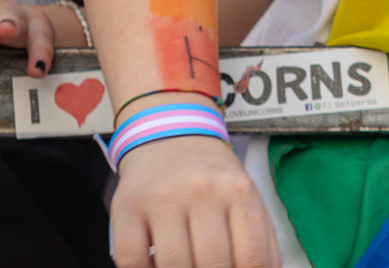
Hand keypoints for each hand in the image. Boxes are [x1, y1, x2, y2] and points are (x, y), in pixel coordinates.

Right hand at [110, 135, 280, 267]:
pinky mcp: (126, 207)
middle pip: (213, 265)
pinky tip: (156, 264)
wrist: (169, 133)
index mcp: (238, 189)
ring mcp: (161, 198)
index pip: (252, 257)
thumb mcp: (245, 195)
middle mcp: (201, 190)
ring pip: (174, 267)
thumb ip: (261, 238)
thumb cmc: (210, 174)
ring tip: (188, 266)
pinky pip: (132, 261)